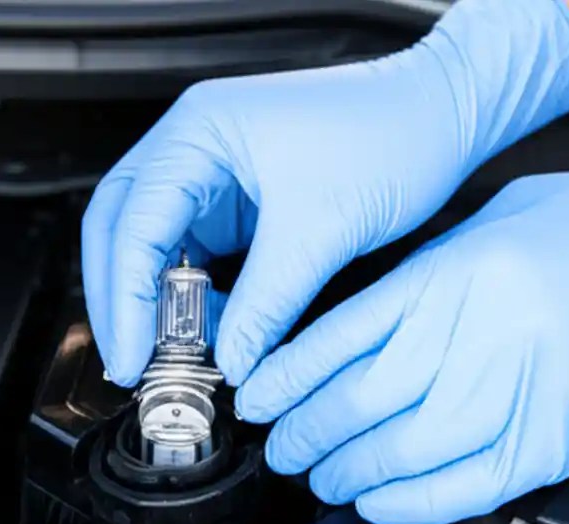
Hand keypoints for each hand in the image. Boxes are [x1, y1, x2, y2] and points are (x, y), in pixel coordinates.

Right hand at [82, 0, 568, 386]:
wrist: (445, 115)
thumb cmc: (395, 131)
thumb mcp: (324, 228)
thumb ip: (268, 302)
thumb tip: (231, 360)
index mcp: (199, 132)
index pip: (133, 222)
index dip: (124, 298)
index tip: (130, 355)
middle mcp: (196, 149)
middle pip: (123, 232)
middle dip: (122, 302)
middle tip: (130, 364)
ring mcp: (215, 177)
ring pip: (156, 250)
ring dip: (158, 306)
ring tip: (172, 359)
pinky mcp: (240, 205)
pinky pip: (197, 260)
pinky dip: (196, 302)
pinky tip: (210, 334)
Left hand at [237, 120, 568, 523]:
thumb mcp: (506, 217)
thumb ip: (434, 267)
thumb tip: (373, 312)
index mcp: (453, 272)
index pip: (338, 337)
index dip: (287, 378)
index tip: (258, 398)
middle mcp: (474, 334)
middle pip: (357, 400)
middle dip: (304, 433)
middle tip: (278, 448)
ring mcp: (516, 391)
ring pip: (400, 451)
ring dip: (346, 472)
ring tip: (317, 478)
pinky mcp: (557, 439)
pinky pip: (463, 486)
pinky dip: (409, 503)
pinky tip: (376, 502)